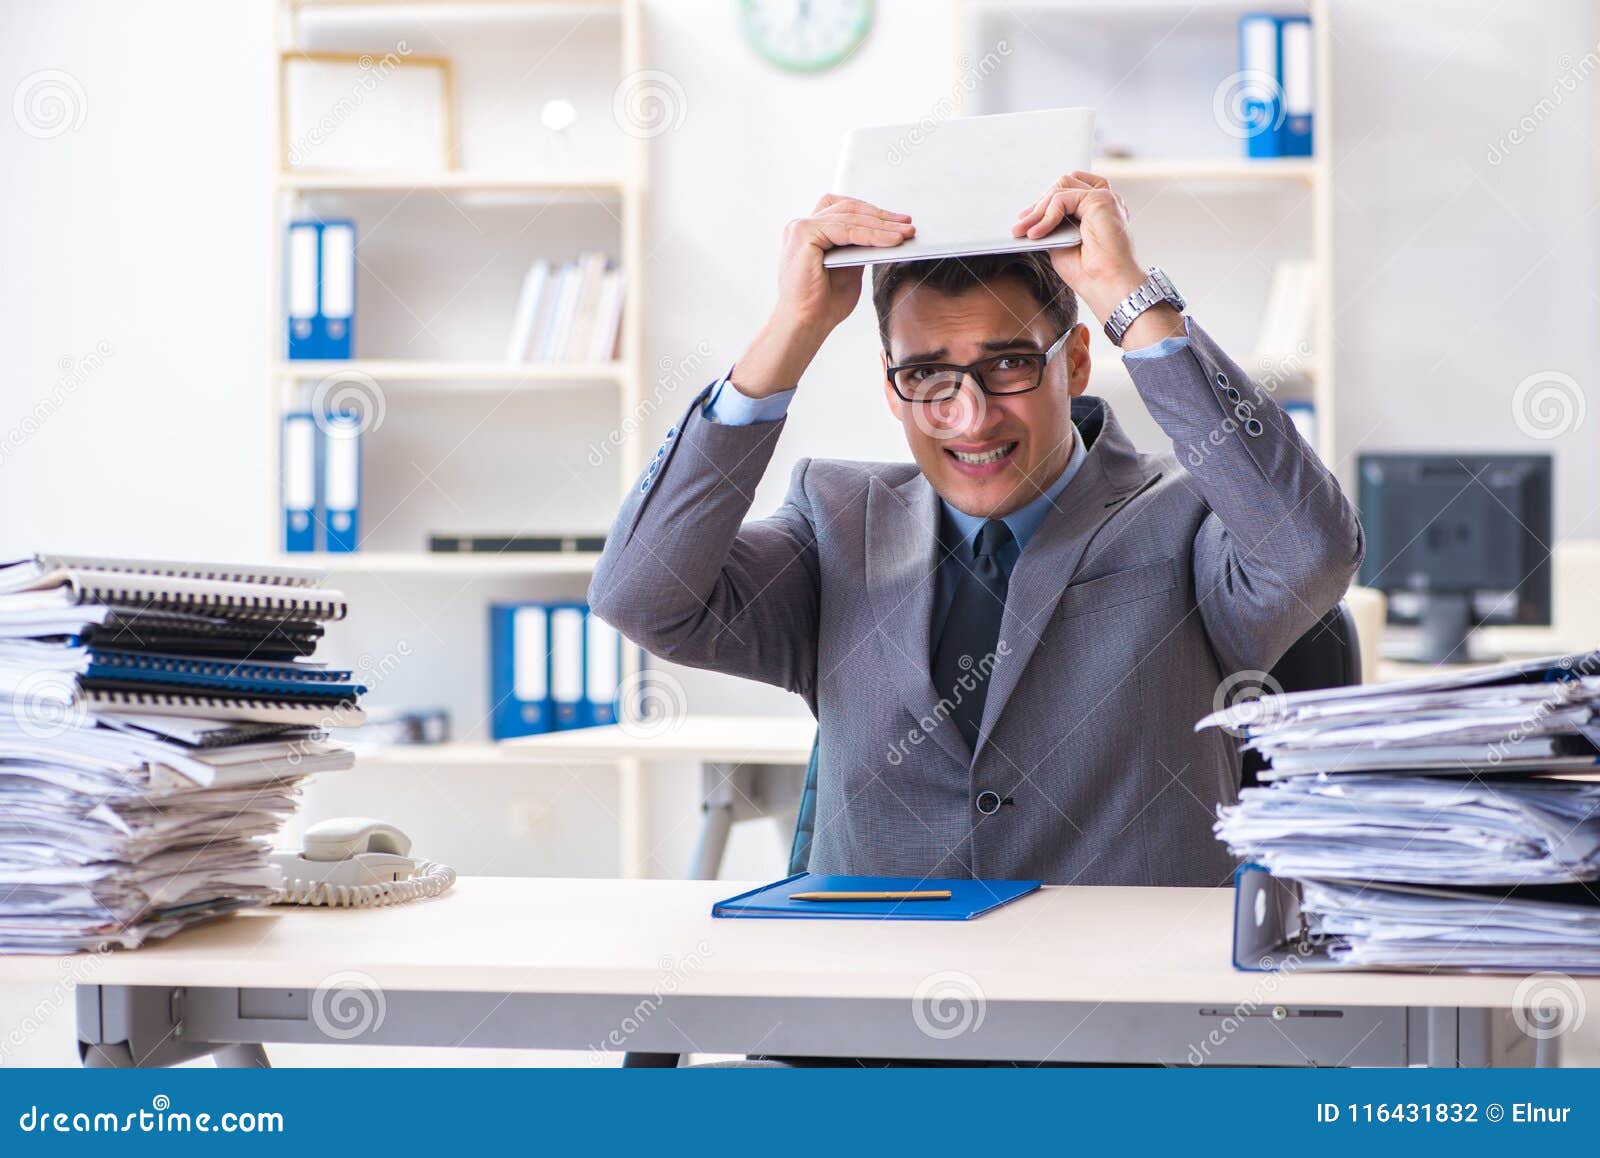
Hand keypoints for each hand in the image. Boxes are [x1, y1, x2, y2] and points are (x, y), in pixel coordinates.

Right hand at [733, 195, 914, 397]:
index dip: (872, 212)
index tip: (898, 221)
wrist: (805, 325)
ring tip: (905, 234)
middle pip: (848, 209)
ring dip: (882, 225)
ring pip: (850, 218)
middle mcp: (802, 225)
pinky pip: (846, 230)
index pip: (843, 210)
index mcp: (810, 232)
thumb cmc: (822, 304)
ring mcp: (801, 227)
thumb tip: (885, 234)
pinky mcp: (804, 234)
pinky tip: (890, 241)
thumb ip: (860, 250)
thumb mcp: (850, 270)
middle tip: (907, 225)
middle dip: (882, 216)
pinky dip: (871, 235)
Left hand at [1013, 171, 1152, 323]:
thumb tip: (1028, 217)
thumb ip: (1051, 225)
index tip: (1023, 218)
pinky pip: (1063, 198)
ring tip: (1024, 231)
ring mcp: (1103, 198)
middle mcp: (1102, 200)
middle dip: (1038, 205)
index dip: (1044, 201)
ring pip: (1061, 188)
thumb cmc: (1089, 272)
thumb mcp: (1060, 244)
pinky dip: (1047, 216)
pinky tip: (1037, 233)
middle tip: (1019, 227)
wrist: (1107, 285)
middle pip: (1063, 184)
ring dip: (1039, 210)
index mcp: (1096, 209)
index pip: (1067, 190)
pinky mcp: (1101, 199)